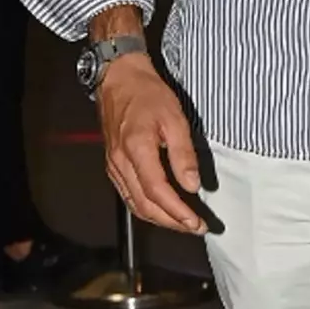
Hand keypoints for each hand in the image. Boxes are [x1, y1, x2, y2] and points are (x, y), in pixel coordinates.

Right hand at [98, 54, 206, 233]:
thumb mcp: (175, 118)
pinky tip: (163, 210)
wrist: (119, 80)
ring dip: (160, 219)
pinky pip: (128, 195)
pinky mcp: (113, 166)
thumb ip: (183, 154)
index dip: (177, 211)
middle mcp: (120, 163)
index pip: (157, 192)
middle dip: (172, 222)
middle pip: (145, 205)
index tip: (196, 222)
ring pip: (135, 204)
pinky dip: (146, 208)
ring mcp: (114, 166)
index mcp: (136, 150)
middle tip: (196, 228)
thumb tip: (192, 185)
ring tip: (183, 224)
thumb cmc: (148, 95)